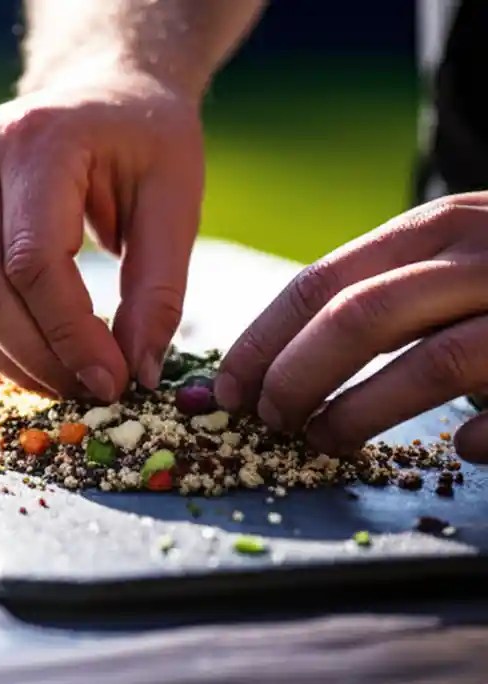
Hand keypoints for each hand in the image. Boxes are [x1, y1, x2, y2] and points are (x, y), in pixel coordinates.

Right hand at [0, 66, 204, 400]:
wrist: (101, 94)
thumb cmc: (145, 141)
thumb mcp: (175, 200)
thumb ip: (159, 288)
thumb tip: (135, 372)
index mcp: (36, 139)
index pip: (33, 261)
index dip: (69, 334)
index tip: (113, 380)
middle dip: (35, 356)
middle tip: (88, 391)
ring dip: (5, 358)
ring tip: (61, 382)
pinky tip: (17, 361)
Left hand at [215, 193, 487, 461]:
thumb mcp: (447, 261)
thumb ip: (379, 299)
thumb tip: (273, 366)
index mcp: (436, 230)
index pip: (321, 283)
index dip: (263, 341)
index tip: (227, 389)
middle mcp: (482, 254)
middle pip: (360, 320)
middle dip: (298, 379)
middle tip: (268, 423)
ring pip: (430, 364)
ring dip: (362, 414)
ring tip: (326, 443)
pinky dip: (483, 434)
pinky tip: (459, 448)